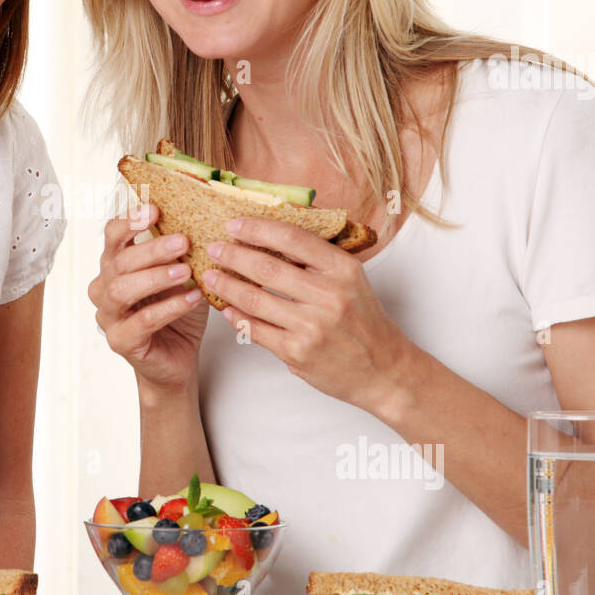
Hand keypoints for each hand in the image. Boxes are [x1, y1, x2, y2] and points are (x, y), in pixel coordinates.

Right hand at [88, 203, 209, 392]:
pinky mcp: (120, 341)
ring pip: (122, 290)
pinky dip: (169, 307)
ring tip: (187, 272)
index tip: (155, 210)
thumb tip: (200, 221)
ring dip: (156, 277)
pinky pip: (142, 320)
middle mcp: (105, 287)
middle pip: (119, 261)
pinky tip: (192, 299)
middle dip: (152, 249)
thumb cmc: (177, 312)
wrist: (178, 357)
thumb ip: (180, 252)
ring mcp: (108, 316)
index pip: (112, 235)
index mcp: (115, 265)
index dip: (130, 220)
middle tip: (183, 241)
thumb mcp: (181, 275)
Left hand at [201, 216, 412, 415]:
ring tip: (210, 277)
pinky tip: (226, 308)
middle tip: (213, 249)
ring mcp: (312, 326)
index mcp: (343, 269)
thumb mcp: (351, 280)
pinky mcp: (298, 352)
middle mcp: (329, 296)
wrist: (384, 370)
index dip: (258, 228)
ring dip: (227, 286)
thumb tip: (270, 233)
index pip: (292, 239)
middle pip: (268, 268)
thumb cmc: (363, 321)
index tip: (234, 224)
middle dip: (233, 256)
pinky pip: (256, 330)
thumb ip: (317, 259)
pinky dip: (237, 317)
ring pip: (256, 300)